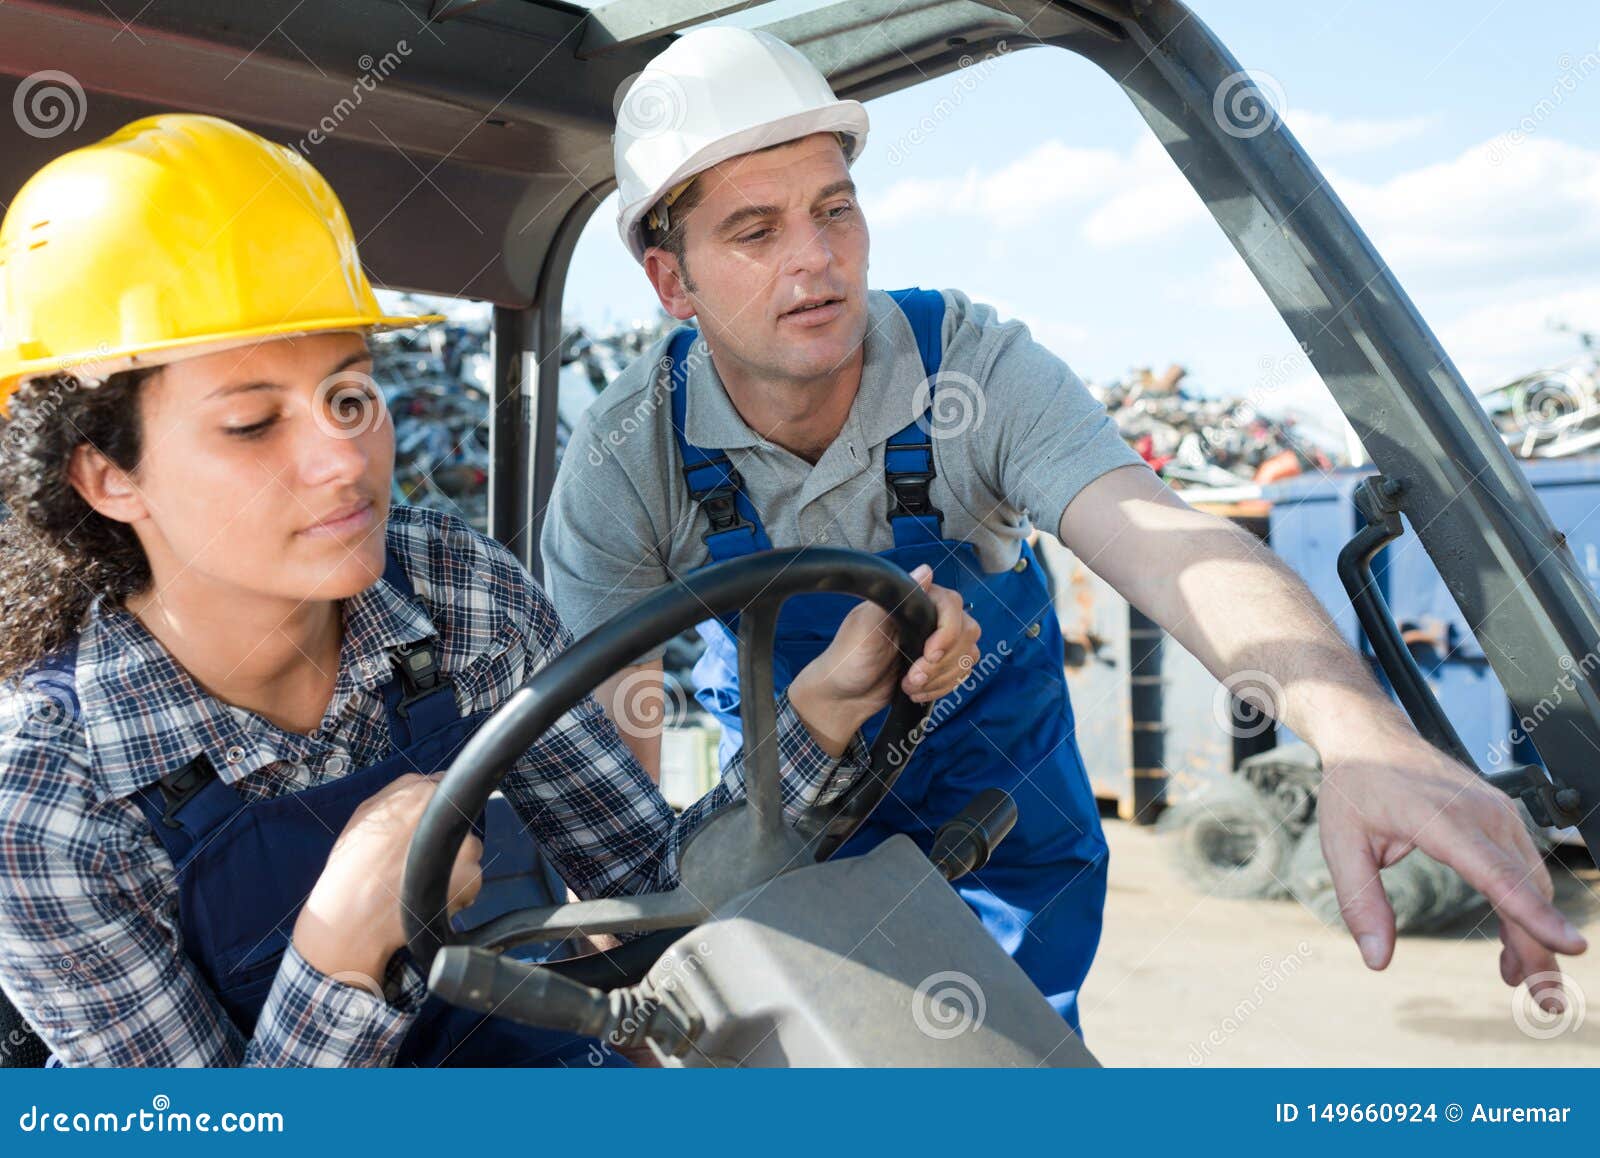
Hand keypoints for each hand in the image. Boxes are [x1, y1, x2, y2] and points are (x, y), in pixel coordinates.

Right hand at [292, 772, 483, 985]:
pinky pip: (470, 882)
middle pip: (459, 823)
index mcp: (420, 792)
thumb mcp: (365, 814)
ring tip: (419, 883)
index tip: (428, 829)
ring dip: (451, 866)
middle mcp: (448, 813)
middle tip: (418, 862)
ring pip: (466, 852)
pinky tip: (428, 898)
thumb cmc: (351, 868)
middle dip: (444, 840)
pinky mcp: (472, 876)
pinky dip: (455, 891)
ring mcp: (464, 845)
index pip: (446, 790)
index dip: (436, 813)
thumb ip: (400, 793)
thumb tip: (425, 785)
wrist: (351, 916)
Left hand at [789, 564, 980, 753]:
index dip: (947, 631)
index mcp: (912, 601)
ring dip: (941, 677)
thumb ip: (896, 598)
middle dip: (942, 662)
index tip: (930, 653)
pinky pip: (960, 673)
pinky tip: (916, 691)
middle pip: (967, 631)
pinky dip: (942, 687)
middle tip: (913, 675)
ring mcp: (935, 643)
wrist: (843, 696)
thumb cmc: (848, 658)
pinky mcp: (938, 666)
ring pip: (967, 655)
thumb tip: (926, 570)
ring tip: (909, 685)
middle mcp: (928, 618)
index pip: (952, 604)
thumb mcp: (865, 627)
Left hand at [1315, 734, 1585, 1009]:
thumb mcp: (1339, 844)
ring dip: (1533, 936)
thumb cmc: (1354, 787)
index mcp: (1442, 819)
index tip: (1569, 947)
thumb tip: (1377, 960)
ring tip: (1527, 986)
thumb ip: (1360, 901)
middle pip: (1524, 890)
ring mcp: (1498, 813)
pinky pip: (1522, 871)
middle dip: (1540, 949)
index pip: (1496, 873)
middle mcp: (1482, 814)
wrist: (1370, 736)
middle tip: (1548, 1004)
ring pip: (1530, 884)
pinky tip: (1512, 950)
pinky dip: (1523, 911)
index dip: (1533, 915)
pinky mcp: (1501, 819)